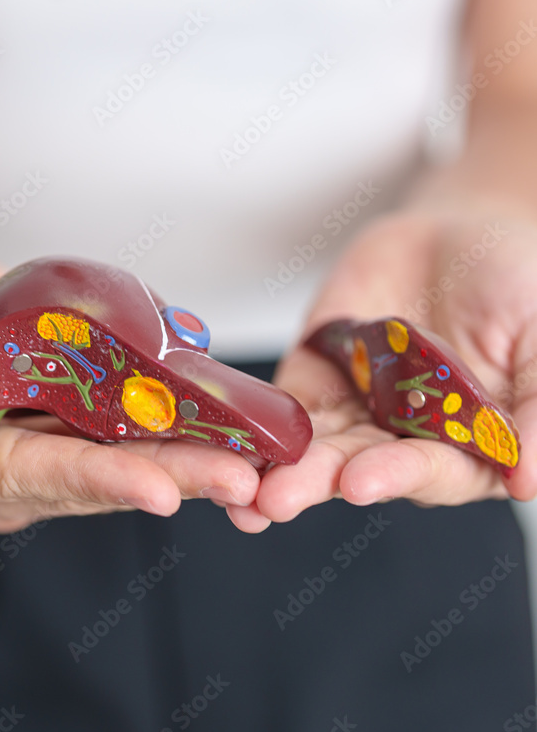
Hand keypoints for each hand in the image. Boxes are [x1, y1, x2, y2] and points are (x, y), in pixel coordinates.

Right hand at [0, 227, 258, 539]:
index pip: (24, 478)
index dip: (91, 484)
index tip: (158, 491)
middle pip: (88, 479)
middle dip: (166, 479)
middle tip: (240, 481)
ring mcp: (31, 443)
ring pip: (114, 456)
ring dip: (183, 458)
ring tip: (251, 459)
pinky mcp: (59, 415)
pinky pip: (117, 423)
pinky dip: (169, 424)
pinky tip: (223, 425)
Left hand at [227, 209, 536, 531]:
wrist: (460, 234)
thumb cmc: (516, 284)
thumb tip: (530, 481)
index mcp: (467, 443)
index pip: (432, 470)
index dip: (398, 475)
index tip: (363, 481)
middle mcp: (406, 438)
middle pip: (359, 469)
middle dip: (319, 482)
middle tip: (279, 498)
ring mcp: (356, 410)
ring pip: (313, 449)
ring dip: (278, 471)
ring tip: (245, 491)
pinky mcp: (314, 379)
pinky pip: (280, 409)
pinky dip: (254, 427)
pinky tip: (225, 445)